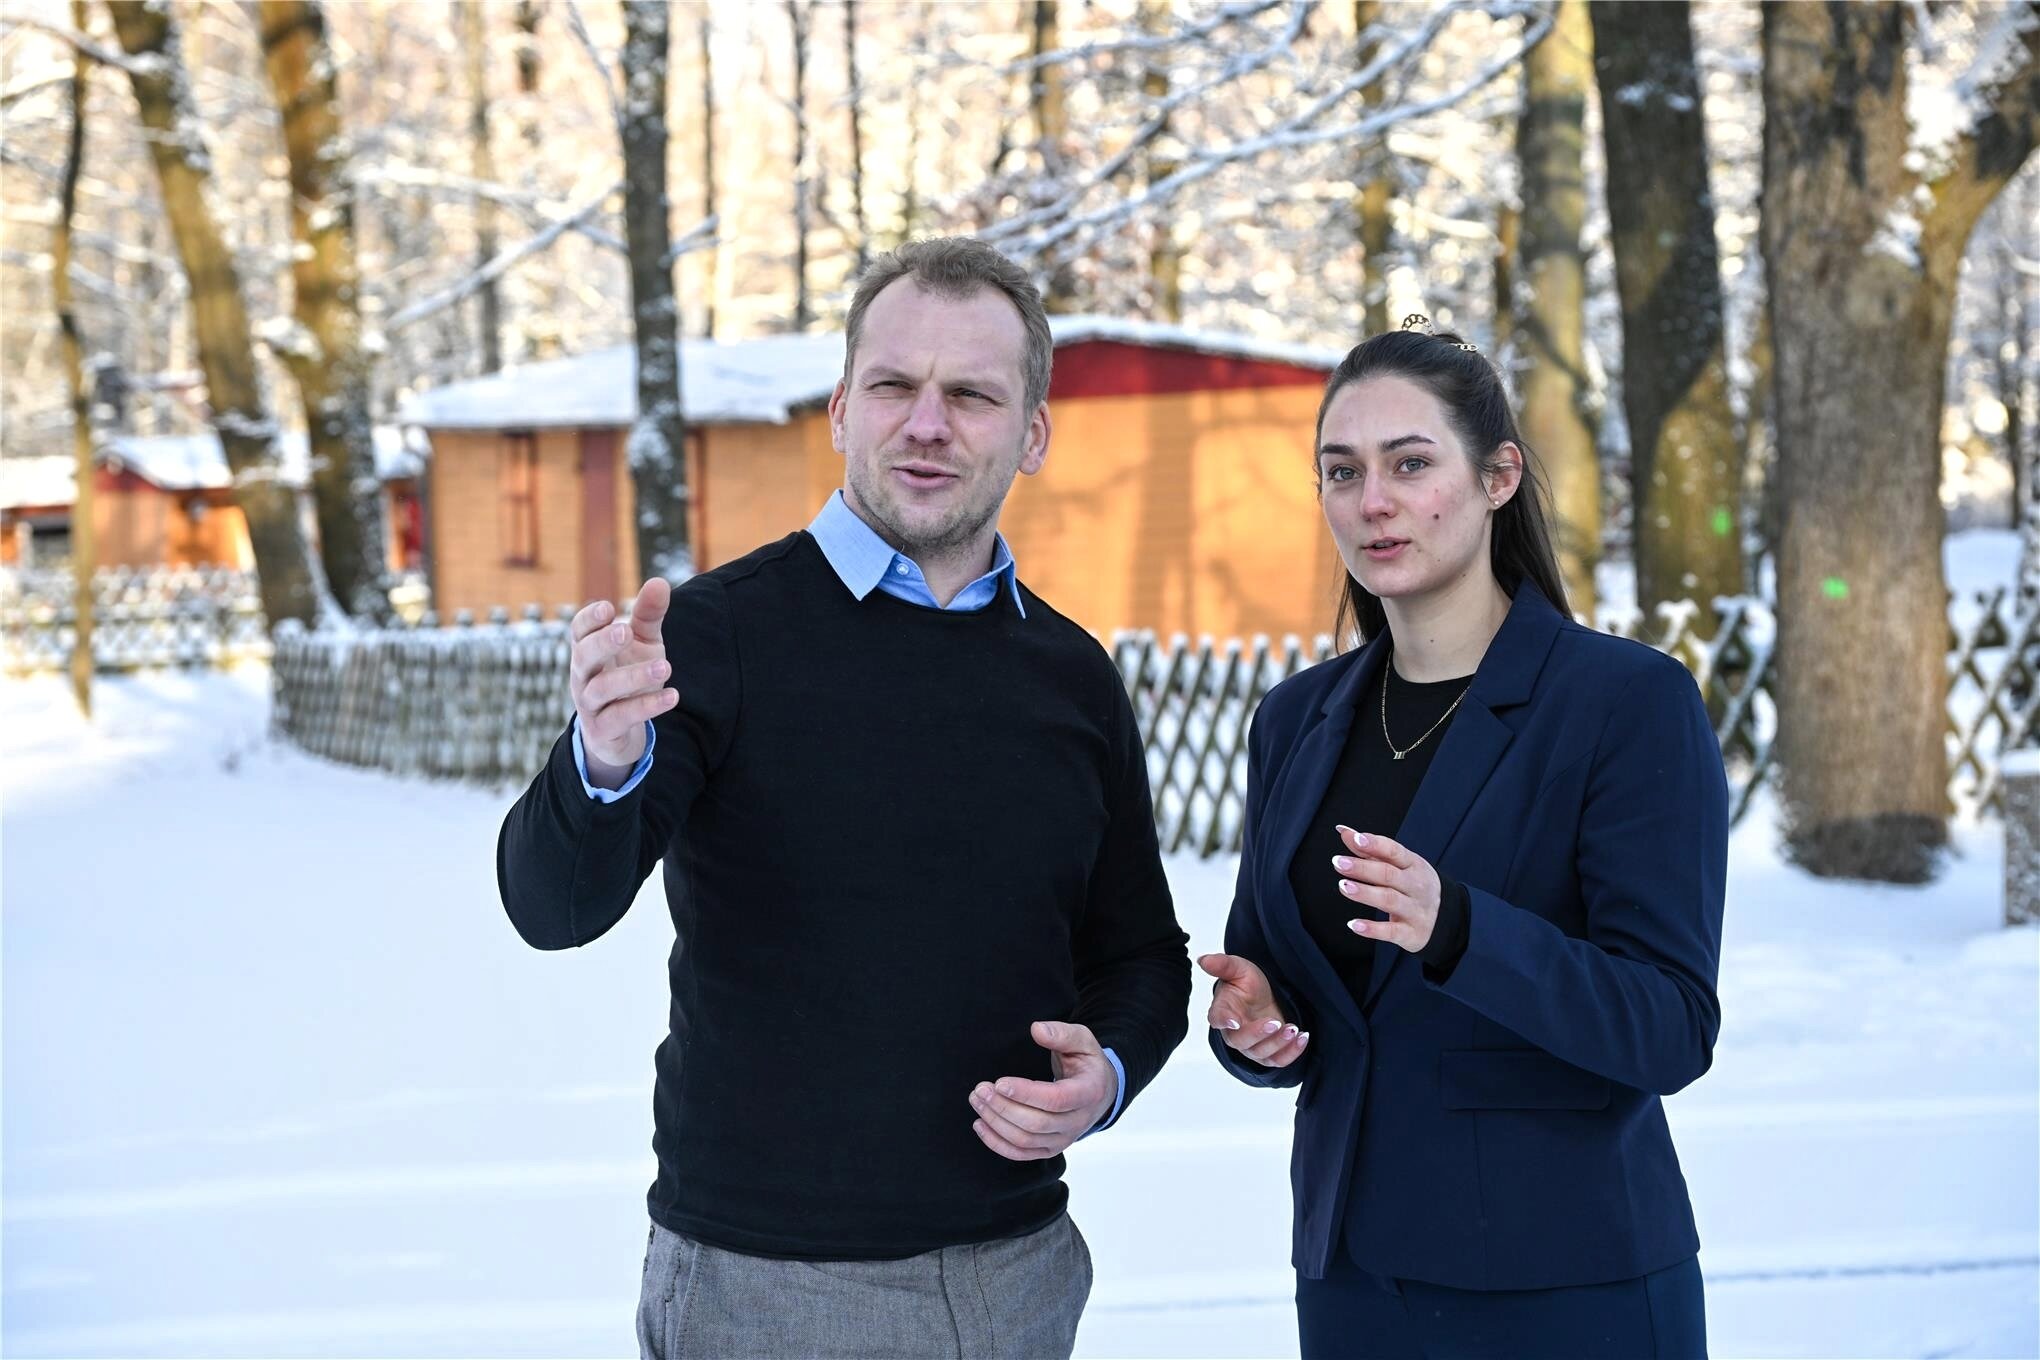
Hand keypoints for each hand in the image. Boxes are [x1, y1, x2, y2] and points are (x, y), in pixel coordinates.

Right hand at [569, 578, 676, 785]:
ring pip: (602, 688)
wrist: (618, 732)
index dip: (589, 619)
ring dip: (633, 677)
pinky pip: (621, 717)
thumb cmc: (627, 675)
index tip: (608, 608)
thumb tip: (659, 581)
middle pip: (584, 655)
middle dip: (603, 643)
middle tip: (626, 632)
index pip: (579, 630)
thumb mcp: (642, 644)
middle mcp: (583, 675)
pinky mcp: (603, 729)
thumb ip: (648, 615)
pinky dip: (646, 707)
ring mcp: (590, 704)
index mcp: (588, 649)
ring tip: (665, 667)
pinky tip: (673, 696)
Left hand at [970, 1021, 1116, 1160]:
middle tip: (980, 1089)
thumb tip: (1037, 1029)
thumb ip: (1062, 1033)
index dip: (1026, 1093)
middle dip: (1003, 1107)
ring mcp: (1064, 1139)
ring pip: (1026, 1141)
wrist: (1100, 1091)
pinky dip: (997, 1144)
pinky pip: (1022, 1154)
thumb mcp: (1083, 1040)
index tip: (999, 1082)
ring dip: (996, 1123)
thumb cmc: (1087, 1063)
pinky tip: (980, 1125)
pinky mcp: (1050, 1149)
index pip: (1056, 1099)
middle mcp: (1078, 1121)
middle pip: (1037, 1123)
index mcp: (1089, 1092)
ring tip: (977, 1100)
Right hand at [1197, 952, 1307, 1066]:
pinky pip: (1278, 1060)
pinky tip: (1302, 1038)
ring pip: (1261, 1053)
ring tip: (1293, 1029)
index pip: (1218, 1018)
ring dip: (1278, 1043)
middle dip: (1259, 1034)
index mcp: (1222, 1010)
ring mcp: (1251, 1045)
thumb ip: (1222, 964)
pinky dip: (1291, 1053)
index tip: (1235, 1021)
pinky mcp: (1268, 1052)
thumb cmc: (1247, 983)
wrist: (1265, 994)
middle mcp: (1234, 1032)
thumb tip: (1203, 960)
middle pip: (1240, 1041)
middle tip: (1275, 1023)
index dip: (1224, 1021)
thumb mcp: (1238, 968)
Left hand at [1333, 825, 1440, 953]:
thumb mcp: (1398, 866)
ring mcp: (1415, 910)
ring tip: (1344, 886)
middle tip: (1339, 863)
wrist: (1447, 919)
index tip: (1355, 839)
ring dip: (1365, 893)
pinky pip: (1391, 931)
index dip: (1375, 844)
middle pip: (1388, 874)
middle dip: (1363, 868)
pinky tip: (1354, 924)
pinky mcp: (1411, 933)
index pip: (1394, 851)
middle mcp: (1416, 886)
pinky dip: (1372, 929)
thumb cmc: (1414, 886)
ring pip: (1389, 900)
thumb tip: (1343, 831)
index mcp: (1413, 865)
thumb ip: (1370, 850)